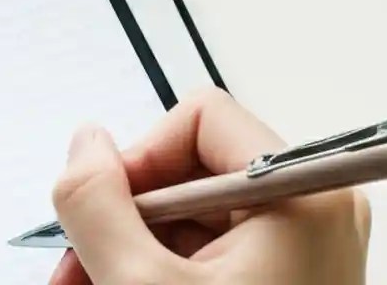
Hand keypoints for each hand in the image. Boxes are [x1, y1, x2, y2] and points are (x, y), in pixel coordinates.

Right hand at [50, 89, 370, 284]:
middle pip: (188, 172)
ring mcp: (299, 251)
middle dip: (118, 219)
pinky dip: (151, 276)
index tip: (102, 207)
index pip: (200, 118)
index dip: (138, 158)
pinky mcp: (281, 282)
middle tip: (75, 263)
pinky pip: (203, 256)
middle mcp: (310, 213)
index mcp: (301, 195)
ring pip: (186, 220)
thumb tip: (84, 147)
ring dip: (123, 253)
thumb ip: (97, 203)